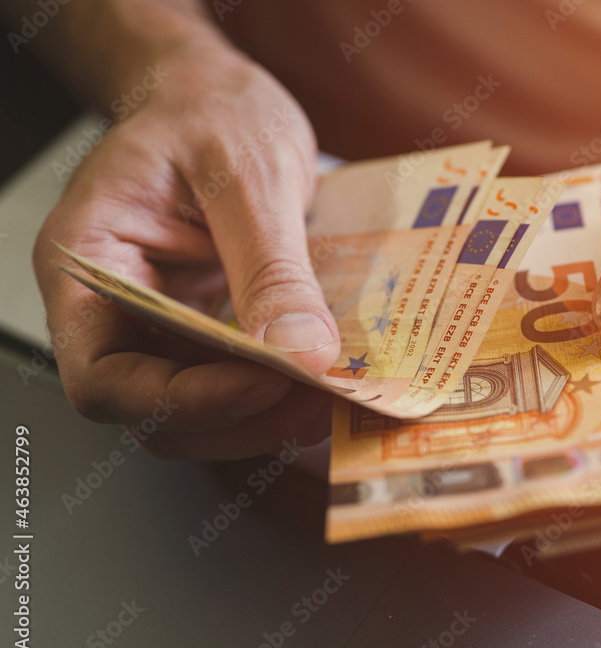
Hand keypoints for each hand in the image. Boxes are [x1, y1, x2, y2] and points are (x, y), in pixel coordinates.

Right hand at [33, 42, 339, 458]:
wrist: (218, 97)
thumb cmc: (210, 112)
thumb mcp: (247, 174)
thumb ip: (270, 265)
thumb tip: (301, 351)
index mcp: (88, 265)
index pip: (104, 377)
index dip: (183, 401)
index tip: (265, 384)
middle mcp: (114, 309)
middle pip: (155, 412)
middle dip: (240, 417)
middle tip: (320, 397)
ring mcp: (160, 325)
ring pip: (199, 413)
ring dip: (266, 417)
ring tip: (334, 394)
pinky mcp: (205, 331)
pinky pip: (233, 383)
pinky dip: (278, 393)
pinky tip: (326, 378)